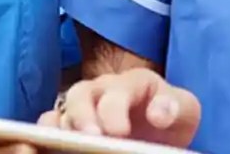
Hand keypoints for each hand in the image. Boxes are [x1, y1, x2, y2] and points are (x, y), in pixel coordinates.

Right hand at [45, 69, 199, 146]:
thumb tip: (159, 114)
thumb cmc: (170, 115)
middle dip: (82, 117)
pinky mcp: (68, 125)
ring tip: (65, 146)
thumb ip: (175, 106)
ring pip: (60, 111)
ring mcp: (81, 107)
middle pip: (80, 94)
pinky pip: (49, 125)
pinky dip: (45, 136)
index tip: (119, 132)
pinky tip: (49, 148)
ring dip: (60, 129)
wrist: (161, 129)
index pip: (118, 91)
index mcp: (132, 82)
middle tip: (89, 139)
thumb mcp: (184, 110)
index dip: (114, 110)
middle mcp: (100, 89)